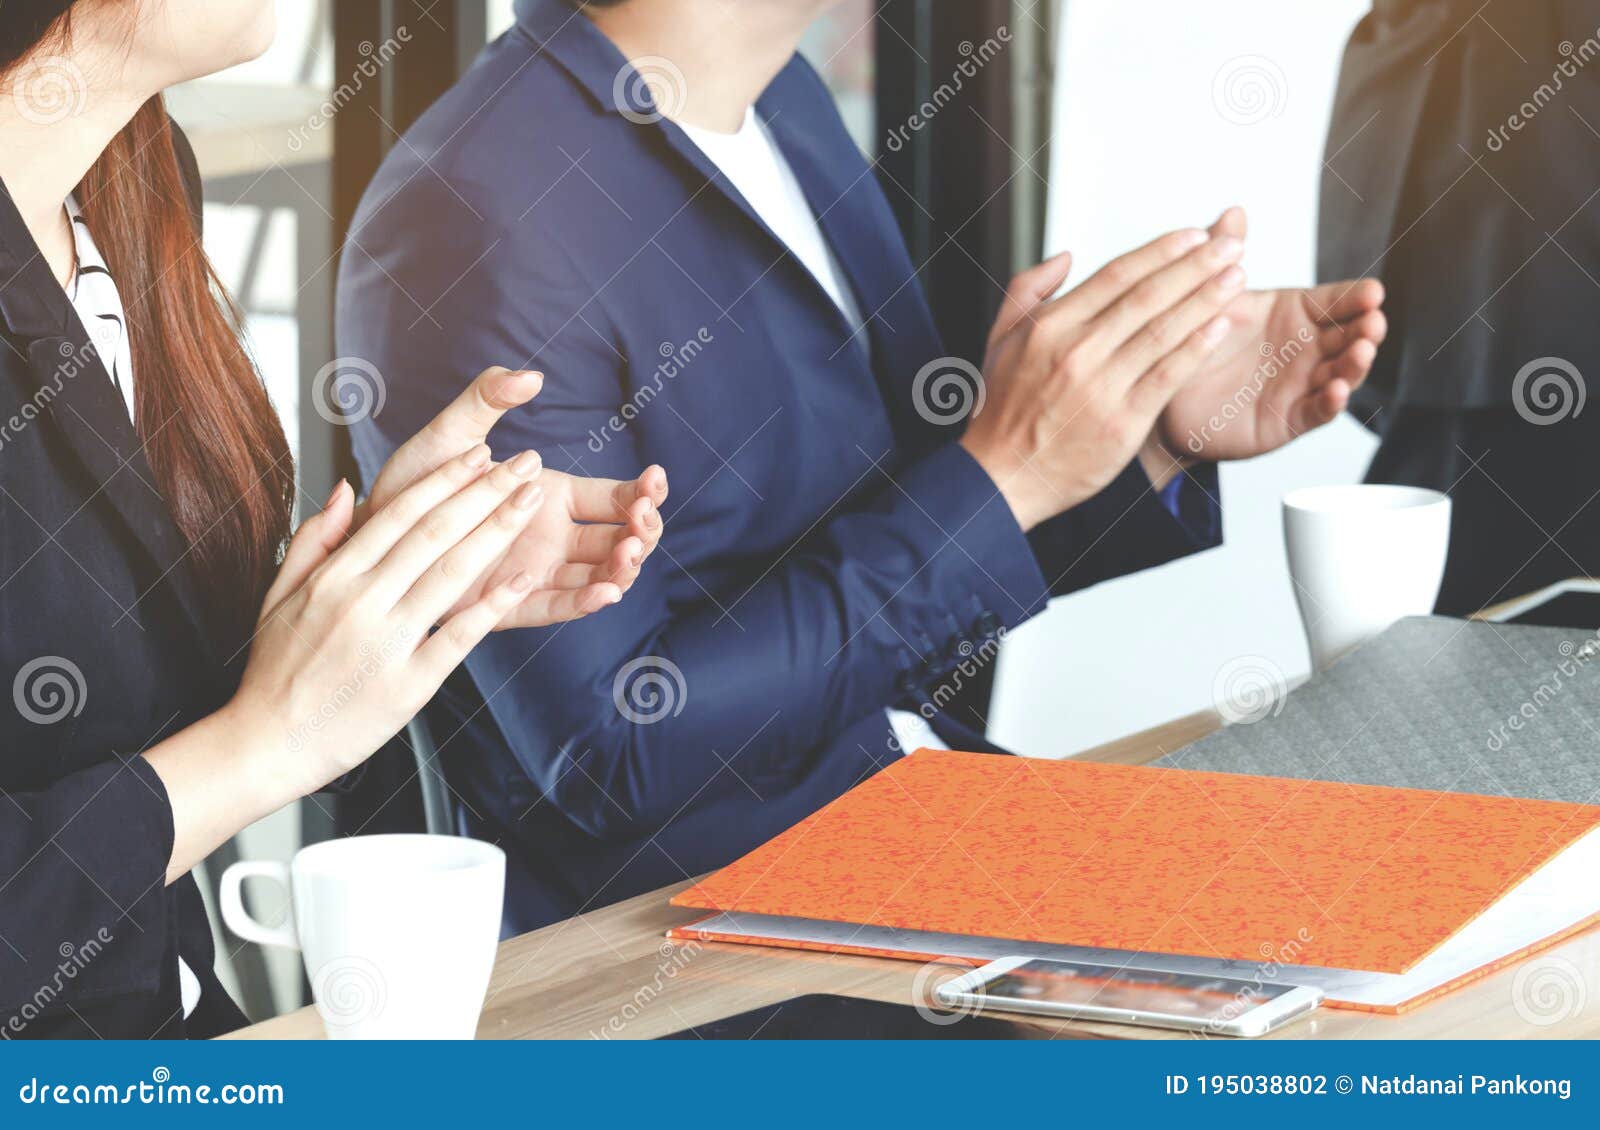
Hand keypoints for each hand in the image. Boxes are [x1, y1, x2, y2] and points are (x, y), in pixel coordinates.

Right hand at [226, 445, 549, 794]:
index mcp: (334, 577)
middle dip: (484, 492)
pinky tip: (523, 579)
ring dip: (497, 531)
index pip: (399, 513)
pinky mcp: (409, 684)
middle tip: (523, 464)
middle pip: (434, 533)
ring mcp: (387, 642)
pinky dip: (492, 606)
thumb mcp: (278, 595)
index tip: (479, 453)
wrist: (267, 744)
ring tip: (530, 501)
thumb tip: (344, 488)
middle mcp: (362, 602)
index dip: (445, 479)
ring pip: (451, 574)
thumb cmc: (277, 671)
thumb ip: (313, 539)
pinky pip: (458, 637)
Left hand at [361, 366, 668, 627]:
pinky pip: (558, 608)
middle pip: (620, 540)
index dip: (643, 491)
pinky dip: (585, 602)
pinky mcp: (511, 605)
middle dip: (643, 531)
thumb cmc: (411, 485)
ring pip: (599, 577)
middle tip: (642, 519)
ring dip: (622, 568)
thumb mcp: (448, 435)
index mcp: (551, 496)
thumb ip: (486, 400)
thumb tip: (530, 375)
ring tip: (626, 553)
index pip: (614, 498)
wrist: (371, 536)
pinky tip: (604, 591)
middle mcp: (552, 537)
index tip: (654, 478)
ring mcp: (536, 573)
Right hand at [960, 226, 1245, 530]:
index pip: (1116, 275)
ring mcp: (1101, 387)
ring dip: (1206, 299)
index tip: (1193, 236)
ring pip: (1163, 331)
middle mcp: (1077, 351)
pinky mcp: (1122, 422)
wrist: (1002, 477)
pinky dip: (1197, 348)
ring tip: (1236, 277)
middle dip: (1196, 266)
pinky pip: (1168, 376)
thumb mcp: (999, 338)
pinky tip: (1221, 326)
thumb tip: (1065, 256)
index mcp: (1050, 326)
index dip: (1160, 251)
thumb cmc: (1004, 412)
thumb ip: (1029, 289)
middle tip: (1230, 246)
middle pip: (1148, 296)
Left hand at [1152, 207, 1385, 466]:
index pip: (1337, 300)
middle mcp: (1307, 347)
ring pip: (1342, 374)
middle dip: (1366, 329)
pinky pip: (1315, 412)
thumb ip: (1223, 256)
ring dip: (1356, 364)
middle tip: (1373, 322)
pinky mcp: (1289, 419)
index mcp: (1295, 312)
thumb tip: (1232, 212)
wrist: (1164, 393)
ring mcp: (1302, 384)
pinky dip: (1330, 404)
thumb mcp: (1210, 297)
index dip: (1357, 297)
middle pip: (1349, 336)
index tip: (1374, 291)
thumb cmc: (1194, 339)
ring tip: (1361, 352)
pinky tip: (1336, 392)